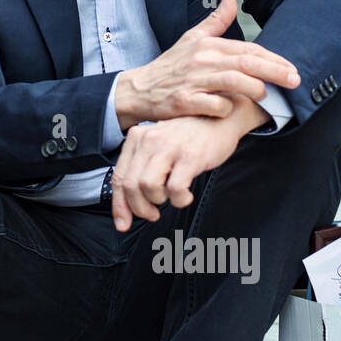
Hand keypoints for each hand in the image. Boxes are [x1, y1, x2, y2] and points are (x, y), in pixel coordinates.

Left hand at [110, 97, 269, 231]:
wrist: (221, 117)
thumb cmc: (189, 137)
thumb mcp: (158, 146)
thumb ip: (142, 168)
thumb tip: (128, 204)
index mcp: (137, 138)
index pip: (119, 177)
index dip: (119, 206)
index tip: (123, 224)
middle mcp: (149, 140)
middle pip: (131, 185)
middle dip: (139, 208)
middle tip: (152, 214)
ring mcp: (170, 147)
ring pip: (148, 187)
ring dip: (159, 201)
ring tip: (171, 197)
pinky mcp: (191, 156)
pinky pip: (176, 188)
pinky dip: (179, 199)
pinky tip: (185, 195)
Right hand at [114, 0, 298, 129]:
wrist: (139, 89)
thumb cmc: (170, 66)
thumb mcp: (192, 38)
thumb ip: (216, 20)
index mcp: (207, 45)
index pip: (249, 49)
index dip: (274, 59)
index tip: (291, 68)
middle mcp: (202, 60)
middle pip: (247, 62)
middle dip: (275, 72)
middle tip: (294, 81)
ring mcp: (193, 80)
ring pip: (235, 81)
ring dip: (256, 89)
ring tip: (267, 96)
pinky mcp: (185, 101)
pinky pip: (216, 105)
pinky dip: (228, 108)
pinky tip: (233, 110)